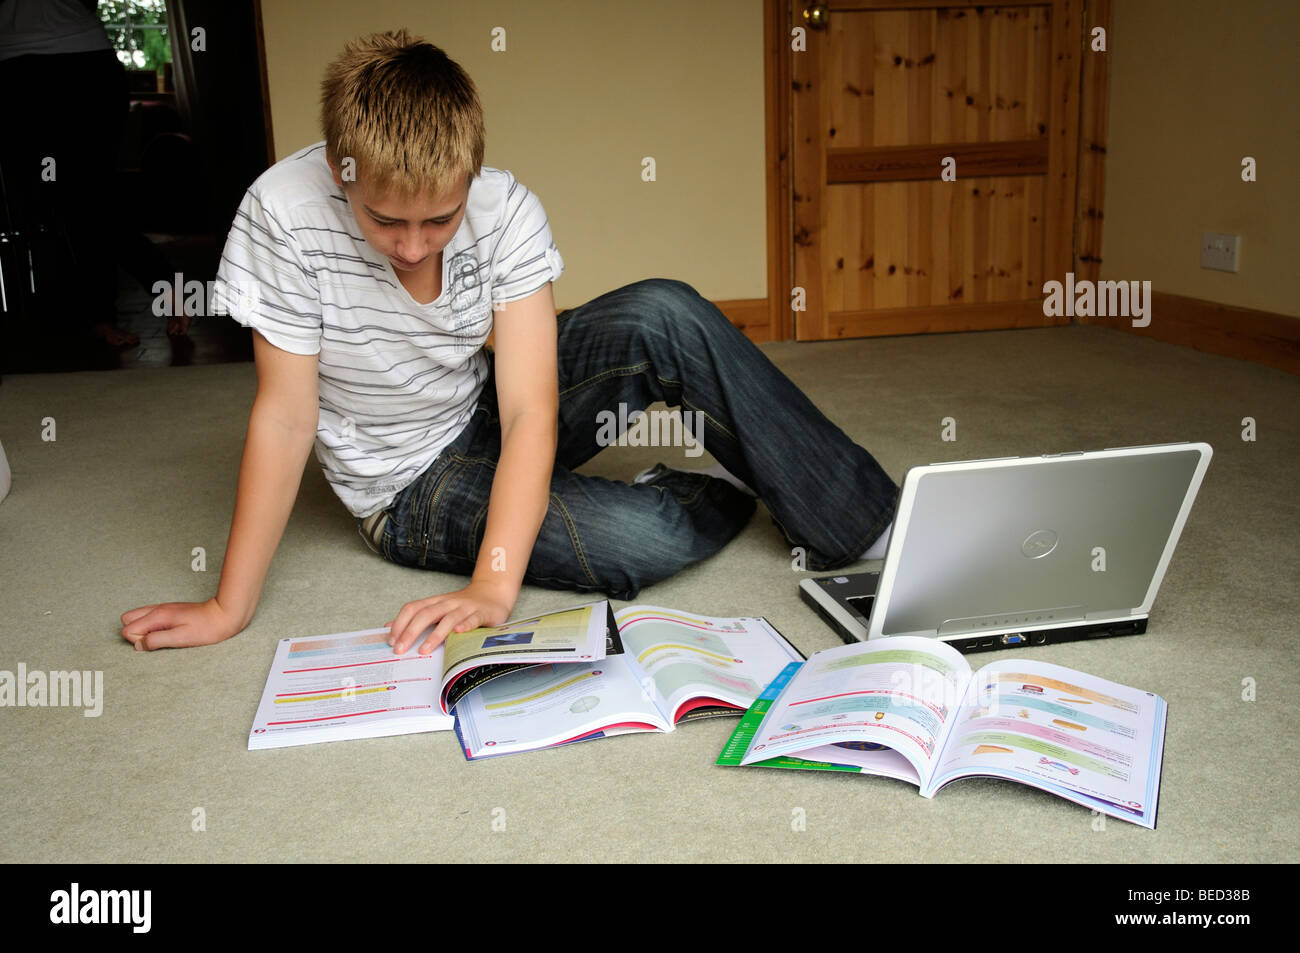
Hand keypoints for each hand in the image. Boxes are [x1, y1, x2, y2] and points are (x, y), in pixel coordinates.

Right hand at [120, 597, 241, 650]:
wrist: (225, 614)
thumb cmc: (206, 628)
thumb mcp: (181, 638)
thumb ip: (157, 640)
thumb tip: (138, 645)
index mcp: (157, 616)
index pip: (128, 629)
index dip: (138, 641)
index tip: (157, 642)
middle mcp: (157, 609)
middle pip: (128, 620)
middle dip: (136, 634)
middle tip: (157, 640)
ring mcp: (163, 609)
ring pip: (138, 617)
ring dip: (143, 630)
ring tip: (163, 637)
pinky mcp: (170, 611)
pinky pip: (150, 617)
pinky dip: (152, 626)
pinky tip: (167, 632)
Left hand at [386, 580, 514, 654]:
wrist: (492, 593)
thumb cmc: (462, 606)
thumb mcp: (438, 609)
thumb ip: (416, 618)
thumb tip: (389, 628)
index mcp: (435, 602)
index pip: (413, 608)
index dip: (400, 623)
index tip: (391, 641)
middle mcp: (448, 603)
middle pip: (426, 614)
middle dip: (410, 632)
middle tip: (400, 650)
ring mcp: (465, 608)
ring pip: (447, 619)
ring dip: (434, 635)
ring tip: (424, 650)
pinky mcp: (481, 613)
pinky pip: (472, 619)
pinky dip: (465, 626)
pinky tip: (458, 633)